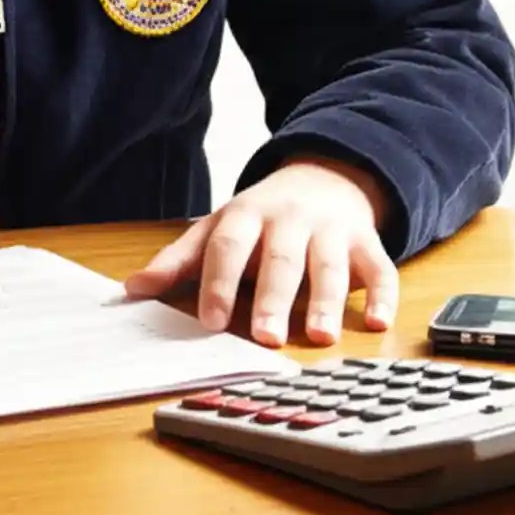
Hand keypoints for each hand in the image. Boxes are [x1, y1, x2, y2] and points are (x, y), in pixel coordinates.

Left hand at [123, 156, 398, 346]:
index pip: (229, 248)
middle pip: (282, 260)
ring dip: (328, 303)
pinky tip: (378, 322)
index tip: (211, 321)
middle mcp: (290, 220)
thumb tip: (132, 288)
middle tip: (266, 338)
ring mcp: (332, 230)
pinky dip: (383, 295)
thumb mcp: (216, 228)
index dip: (219, 283)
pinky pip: (380, 268)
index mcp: (246, 215)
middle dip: (274, 299)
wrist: (324, 176)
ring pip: (332, 267)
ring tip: (319, 336)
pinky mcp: (368, 242)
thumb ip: (178, 261)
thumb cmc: (261, 216)